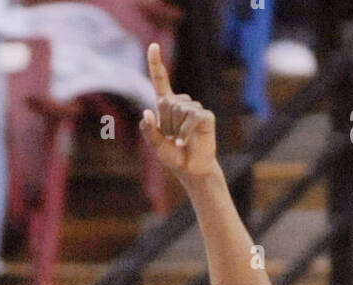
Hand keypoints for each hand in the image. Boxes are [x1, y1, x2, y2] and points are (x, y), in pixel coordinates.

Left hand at [140, 43, 217, 181]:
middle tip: (172, 140)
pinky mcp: (205, 116)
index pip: (161, 81)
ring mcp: (195, 108)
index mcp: (167, 106)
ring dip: (175, 130)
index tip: (154, 45)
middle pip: (165, 103)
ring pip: (177, 110)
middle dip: (165, 125)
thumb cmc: (175, 157)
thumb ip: (150, 131)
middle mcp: (181, 103)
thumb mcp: (157, 147)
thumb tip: (147, 112)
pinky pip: (191, 118)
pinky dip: (184, 133)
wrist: (193, 170)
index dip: (156, 64)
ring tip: (180, 142)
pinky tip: (183, 143)